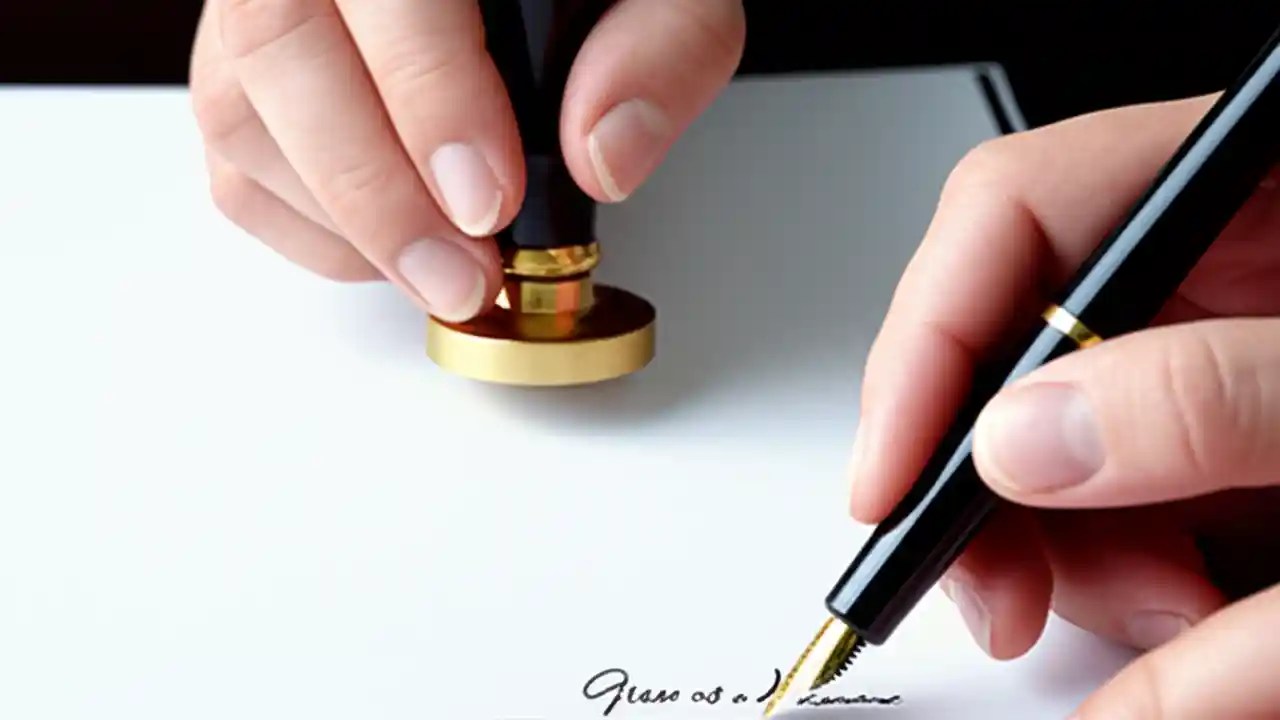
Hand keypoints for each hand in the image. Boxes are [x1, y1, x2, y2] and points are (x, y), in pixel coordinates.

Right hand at [190, 0, 743, 319]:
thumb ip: (662, 46)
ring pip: (243, 112)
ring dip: (345, 222)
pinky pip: (236, 163)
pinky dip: (313, 231)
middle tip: (464, 274)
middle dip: (375, 192)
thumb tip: (605, 152)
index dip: (426, 98)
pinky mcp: (248, 71)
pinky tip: (394, 248)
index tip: (489, 199)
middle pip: (279, 48)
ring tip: (447, 270)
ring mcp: (258, 6)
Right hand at [849, 94, 1279, 716]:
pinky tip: (1186, 618)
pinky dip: (1126, 588)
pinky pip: (1112, 514)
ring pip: (1046, 452)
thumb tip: (1027, 444)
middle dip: (985, 487)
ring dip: (1072, 560)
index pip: (1017, 211)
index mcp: (1251, 185)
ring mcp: (1206, 365)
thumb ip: (1227, 399)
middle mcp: (1210, 271)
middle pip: (1008, 347)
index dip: (928, 342)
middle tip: (993, 591)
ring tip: (1168, 625)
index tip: (894, 475)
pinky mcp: (1215, 454)